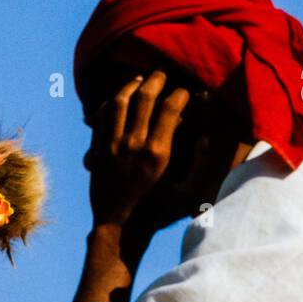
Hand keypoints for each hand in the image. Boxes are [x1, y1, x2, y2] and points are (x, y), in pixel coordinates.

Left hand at [85, 70, 189, 228]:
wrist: (118, 228)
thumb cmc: (157, 213)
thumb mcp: (188, 194)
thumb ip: (199, 165)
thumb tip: (205, 138)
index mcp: (158, 153)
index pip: (170, 108)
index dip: (181, 94)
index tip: (187, 91)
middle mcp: (133, 145)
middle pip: (144, 98)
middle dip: (156, 80)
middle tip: (163, 73)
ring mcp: (112, 146)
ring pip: (119, 103)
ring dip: (130, 86)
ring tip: (140, 79)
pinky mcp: (97, 151)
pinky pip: (101, 118)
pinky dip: (109, 103)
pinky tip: (118, 99)